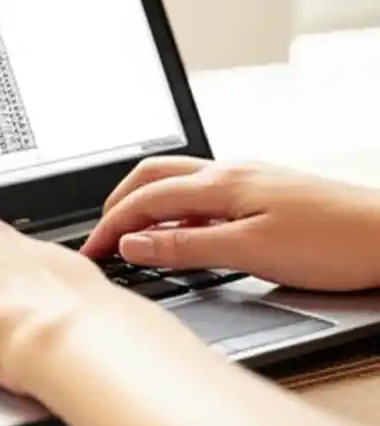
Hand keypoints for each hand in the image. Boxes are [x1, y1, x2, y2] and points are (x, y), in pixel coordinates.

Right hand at [82, 157, 379, 290]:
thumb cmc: (333, 243)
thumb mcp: (249, 252)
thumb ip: (185, 247)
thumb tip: (134, 244)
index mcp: (220, 184)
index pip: (145, 200)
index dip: (111, 226)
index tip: (91, 251)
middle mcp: (230, 173)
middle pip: (153, 176)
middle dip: (118, 204)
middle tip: (101, 237)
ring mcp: (248, 181)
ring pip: (178, 182)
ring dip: (145, 203)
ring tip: (131, 234)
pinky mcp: (264, 194)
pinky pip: (203, 195)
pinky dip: (176, 211)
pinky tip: (182, 235)